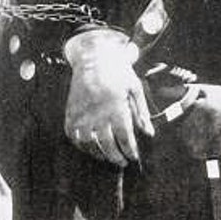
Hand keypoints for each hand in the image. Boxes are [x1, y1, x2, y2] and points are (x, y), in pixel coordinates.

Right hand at [64, 29, 153, 166]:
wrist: (93, 57)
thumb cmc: (117, 72)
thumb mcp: (135, 88)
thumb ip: (142, 112)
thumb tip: (149, 133)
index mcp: (115, 106)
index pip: (124, 137)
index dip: (130, 151)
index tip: (134, 157)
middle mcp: (97, 113)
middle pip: (107, 145)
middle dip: (117, 157)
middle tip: (123, 162)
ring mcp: (81, 114)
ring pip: (89, 144)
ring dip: (100, 155)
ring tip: (109, 157)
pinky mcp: (70, 113)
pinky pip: (74, 137)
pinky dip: (82, 146)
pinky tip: (91, 148)